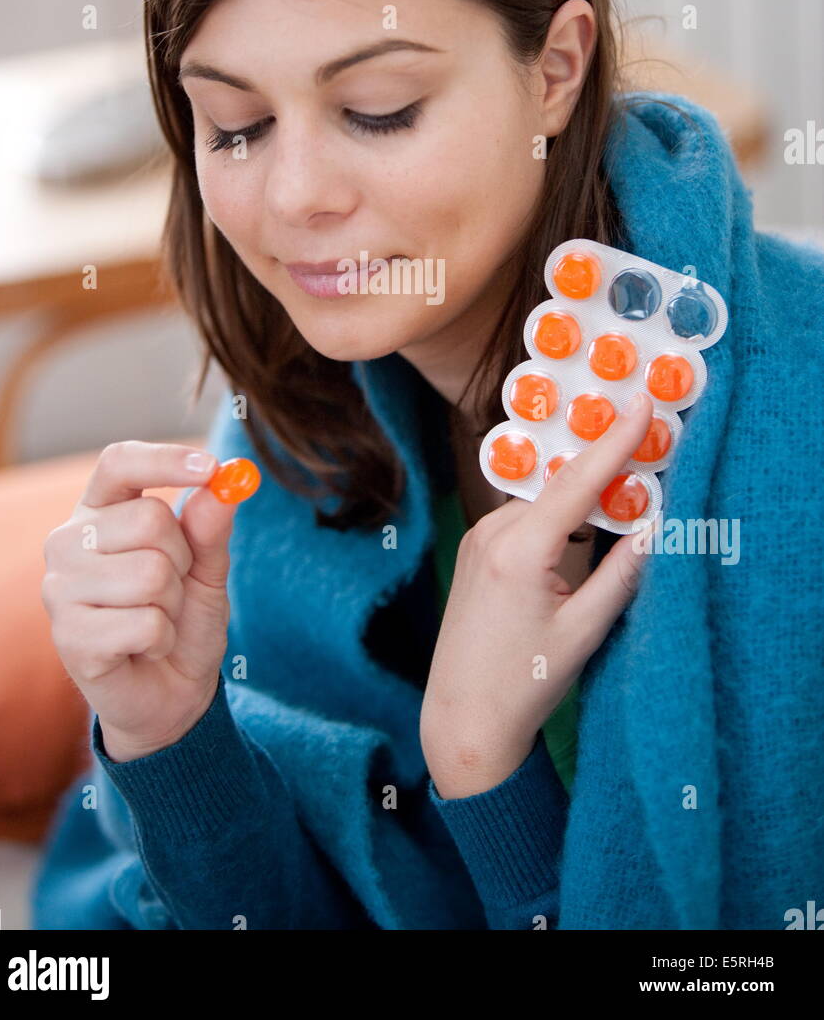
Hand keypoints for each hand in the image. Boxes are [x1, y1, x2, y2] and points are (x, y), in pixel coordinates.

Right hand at [42, 441, 235, 761]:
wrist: (170, 691)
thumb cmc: (182, 618)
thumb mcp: (206, 568)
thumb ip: (210, 527)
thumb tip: (221, 485)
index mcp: (99, 512)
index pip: (119, 463)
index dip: (164, 459)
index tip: (212, 467)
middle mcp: (68, 542)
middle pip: (150, 520)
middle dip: (182, 559)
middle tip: (171, 589)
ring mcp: (60, 590)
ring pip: (151, 574)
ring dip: (172, 604)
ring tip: (156, 620)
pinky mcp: (69, 637)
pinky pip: (147, 622)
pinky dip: (162, 638)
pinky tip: (144, 647)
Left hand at [420, 392, 655, 797]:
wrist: (464, 717)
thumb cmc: (525, 682)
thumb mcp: (585, 631)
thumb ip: (622, 574)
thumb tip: (656, 528)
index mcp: (519, 549)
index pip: (577, 481)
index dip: (615, 440)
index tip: (641, 403)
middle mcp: (491, 533)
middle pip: (561, 487)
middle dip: (604, 471)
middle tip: (646, 447)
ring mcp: (477, 539)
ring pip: (543, 504)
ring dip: (579, 502)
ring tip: (620, 507)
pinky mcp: (474, 550)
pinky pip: (524, 519)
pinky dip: (555, 520)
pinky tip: (577, 539)